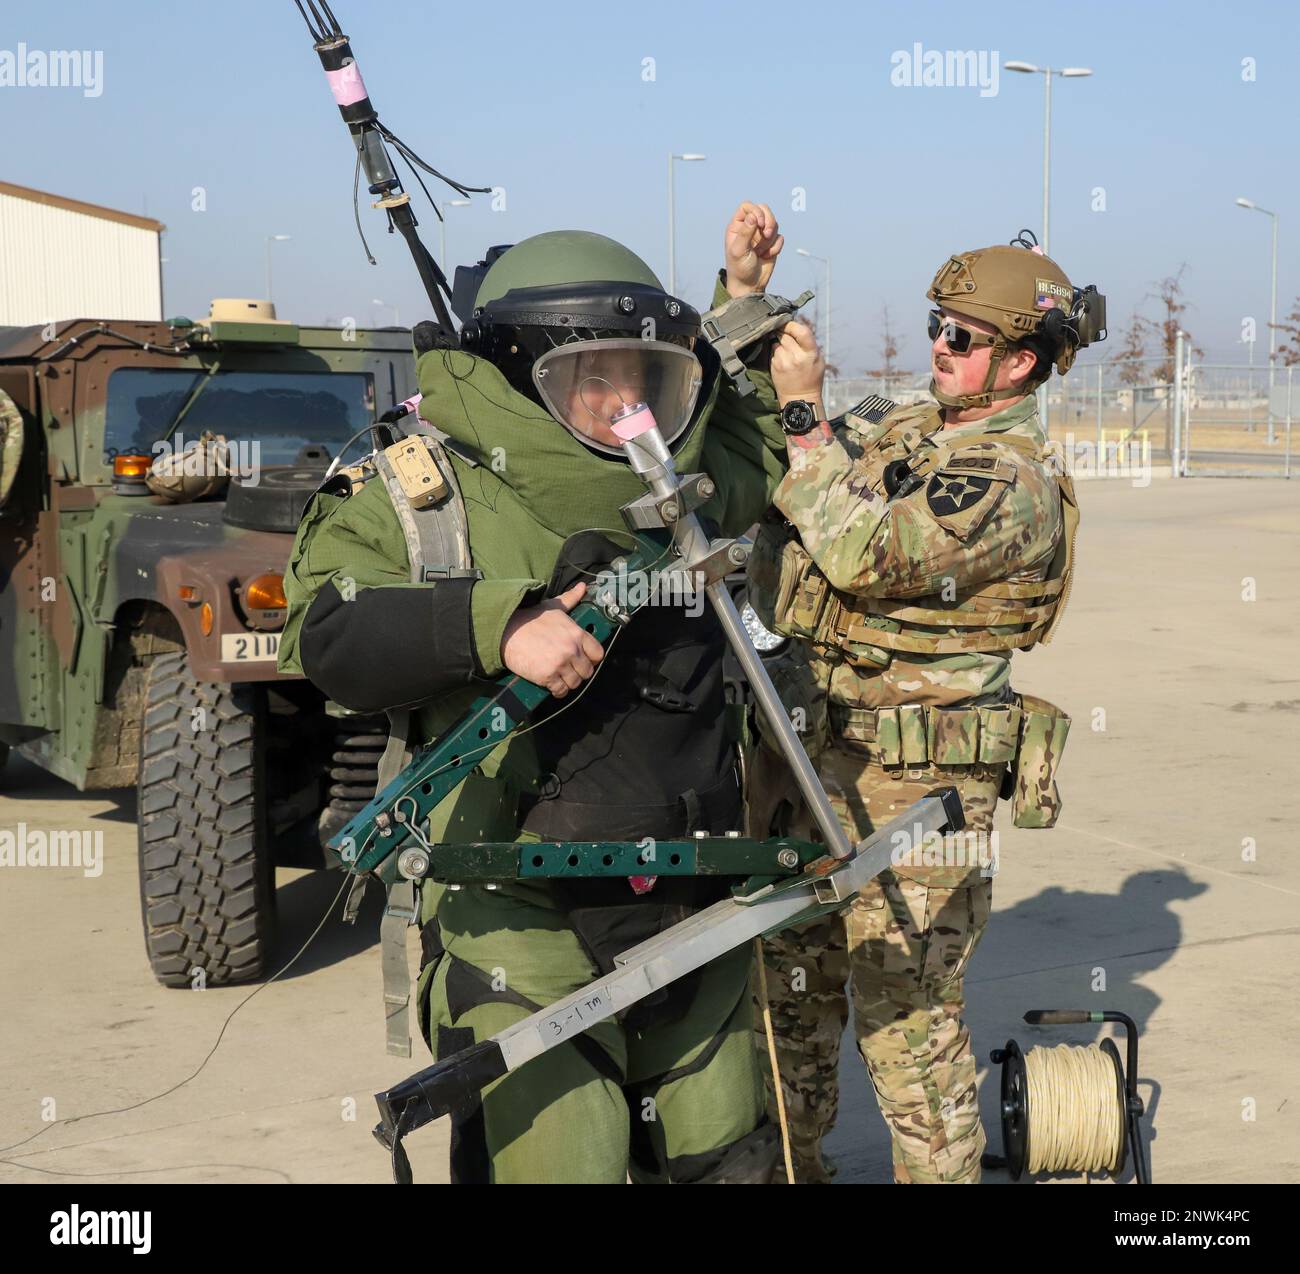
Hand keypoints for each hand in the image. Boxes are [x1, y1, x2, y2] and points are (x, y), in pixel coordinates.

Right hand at [501, 581, 604, 697]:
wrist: (507, 631)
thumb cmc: (531, 618)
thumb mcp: (554, 607)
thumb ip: (571, 599)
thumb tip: (583, 587)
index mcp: (577, 633)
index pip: (598, 654)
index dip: (592, 659)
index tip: (584, 659)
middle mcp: (572, 649)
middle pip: (588, 671)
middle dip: (579, 672)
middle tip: (570, 670)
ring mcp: (560, 664)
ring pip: (575, 682)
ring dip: (569, 682)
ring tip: (561, 677)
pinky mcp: (547, 676)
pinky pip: (561, 691)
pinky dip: (558, 691)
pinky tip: (553, 686)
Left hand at [724, 202, 783, 297]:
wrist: (749, 285)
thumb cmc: (739, 269)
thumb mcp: (739, 251)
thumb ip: (745, 232)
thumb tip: (753, 216)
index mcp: (737, 226)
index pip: (747, 206)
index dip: (756, 211)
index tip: (759, 223)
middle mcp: (749, 227)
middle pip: (764, 210)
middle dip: (769, 221)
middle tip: (766, 234)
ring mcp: (761, 235)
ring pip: (774, 224)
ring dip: (770, 239)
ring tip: (761, 251)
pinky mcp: (771, 243)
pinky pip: (780, 237)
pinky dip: (775, 247)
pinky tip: (766, 256)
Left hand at [771, 320, 825, 407]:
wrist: (799, 398)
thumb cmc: (811, 378)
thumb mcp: (818, 360)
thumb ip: (809, 344)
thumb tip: (798, 329)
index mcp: (810, 354)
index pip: (802, 331)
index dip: (794, 325)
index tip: (790, 324)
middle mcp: (796, 357)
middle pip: (786, 335)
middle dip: (784, 331)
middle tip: (786, 333)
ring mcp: (783, 362)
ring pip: (777, 342)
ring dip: (779, 341)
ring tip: (786, 349)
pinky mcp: (774, 366)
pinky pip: (772, 351)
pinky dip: (776, 351)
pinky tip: (782, 358)